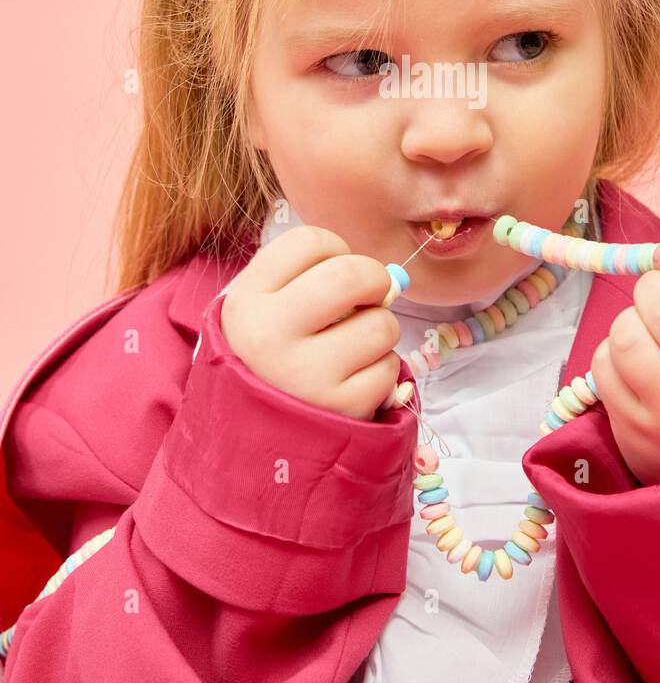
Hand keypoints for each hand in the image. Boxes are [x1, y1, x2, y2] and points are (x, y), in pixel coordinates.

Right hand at [219, 225, 402, 420]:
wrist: (250, 440)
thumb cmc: (270, 362)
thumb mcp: (266, 313)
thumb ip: (314, 280)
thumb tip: (391, 280)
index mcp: (246, 303)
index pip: (310, 242)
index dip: (335, 250)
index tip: (330, 271)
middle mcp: (269, 337)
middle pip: (351, 274)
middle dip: (375, 280)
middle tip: (369, 296)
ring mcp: (306, 375)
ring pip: (381, 324)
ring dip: (380, 331)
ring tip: (353, 348)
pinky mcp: (340, 409)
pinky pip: (389, 369)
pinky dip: (381, 371)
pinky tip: (353, 382)